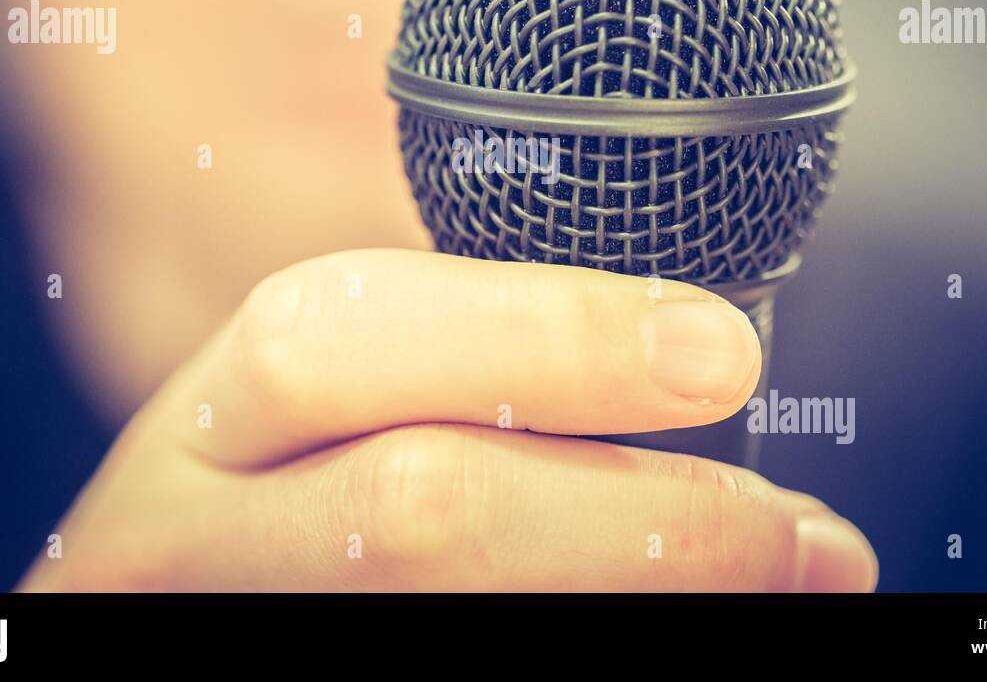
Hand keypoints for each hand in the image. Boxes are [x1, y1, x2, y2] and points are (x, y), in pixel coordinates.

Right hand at [20, 249, 876, 591]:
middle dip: (642, 513)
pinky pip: (473, 662)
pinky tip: (696, 616)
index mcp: (203, 423)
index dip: (542, 337)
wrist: (202, 598)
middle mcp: (186, 543)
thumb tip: (686, 350)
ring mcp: (236, 632)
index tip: (719, 352)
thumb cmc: (296, 494)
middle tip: (800, 532)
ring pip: (453, 608)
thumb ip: (461, 365)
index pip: (333, 341)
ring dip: (657, 588)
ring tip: (787, 577)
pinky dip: (615, 629)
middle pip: (414, 507)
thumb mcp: (331, 408)